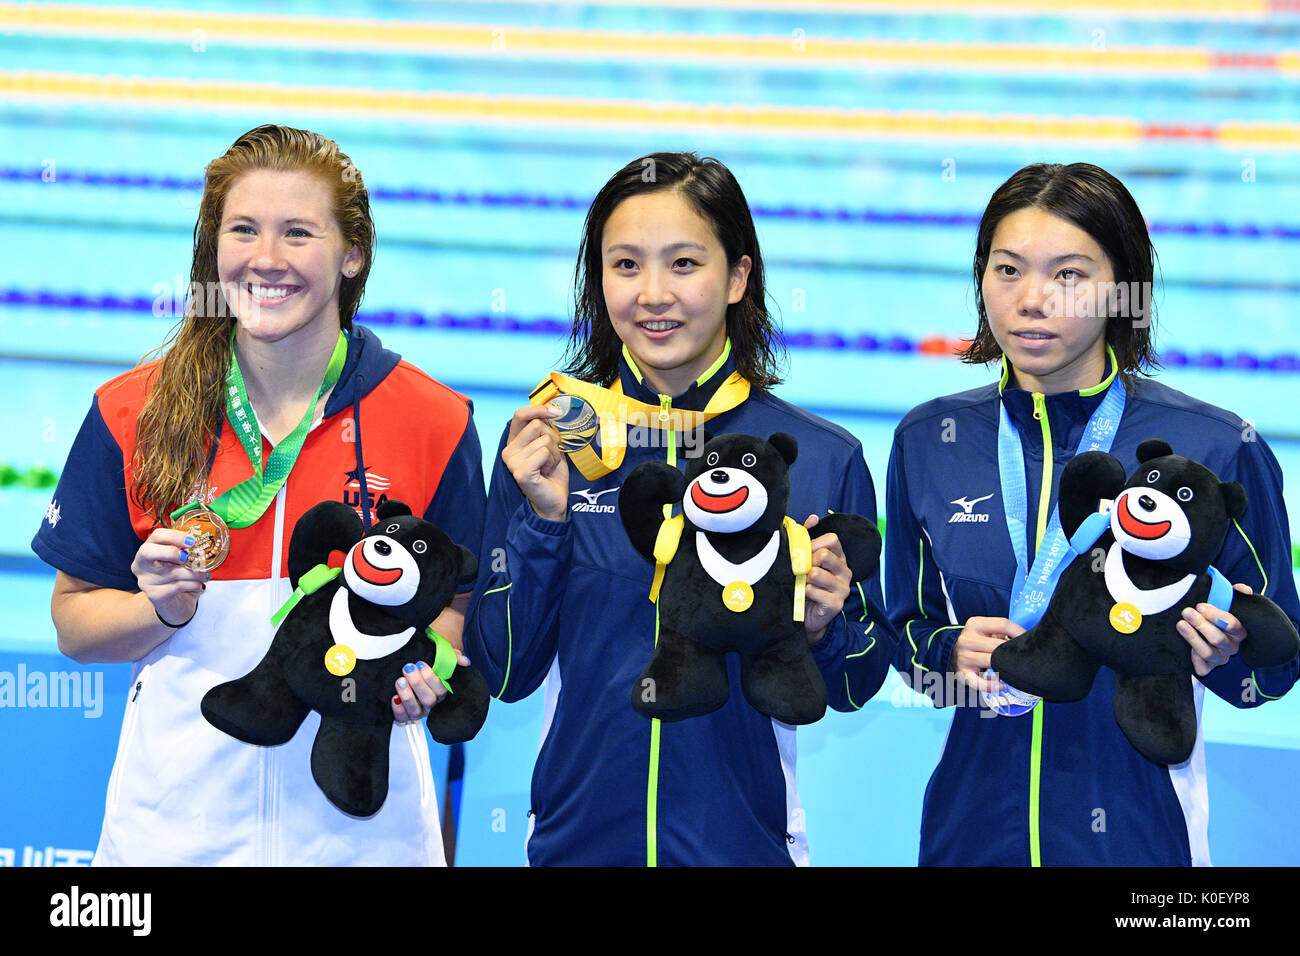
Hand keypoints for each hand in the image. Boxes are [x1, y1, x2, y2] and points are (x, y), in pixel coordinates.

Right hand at [130, 527, 210, 626]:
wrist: (175, 605)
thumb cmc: (178, 577)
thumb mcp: (180, 561)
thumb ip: (185, 551)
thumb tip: (202, 543)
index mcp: (148, 550)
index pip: (156, 536)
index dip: (174, 536)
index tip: (193, 541)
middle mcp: (141, 565)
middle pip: (148, 552)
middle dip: (171, 552)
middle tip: (189, 557)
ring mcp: (145, 581)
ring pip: (171, 572)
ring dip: (194, 573)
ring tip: (205, 575)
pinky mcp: (154, 595)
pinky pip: (177, 586)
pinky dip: (193, 584)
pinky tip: (199, 586)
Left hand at [391, 653, 469, 723]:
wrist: (409, 670)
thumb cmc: (426, 666)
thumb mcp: (440, 658)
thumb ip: (453, 658)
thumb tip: (464, 661)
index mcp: (441, 691)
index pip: (441, 689)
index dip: (431, 678)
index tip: (421, 664)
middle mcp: (431, 703)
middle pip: (429, 700)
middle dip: (417, 684)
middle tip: (408, 668)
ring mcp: (418, 711)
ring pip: (416, 711)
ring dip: (407, 695)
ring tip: (400, 681)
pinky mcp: (404, 716)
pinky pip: (402, 718)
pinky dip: (398, 709)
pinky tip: (394, 697)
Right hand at [501, 404, 569, 521]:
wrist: (553, 500)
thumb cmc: (551, 473)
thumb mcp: (549, 446)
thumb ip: (545, 430)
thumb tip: (553, 411)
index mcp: (513, 442)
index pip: (520, 415)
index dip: (538, 409)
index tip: (556, 412)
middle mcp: (509, 451)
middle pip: (537, 425)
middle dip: (553, 438)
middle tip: (551, 456)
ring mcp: (513, 462)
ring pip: (545, 440)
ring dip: (555, 453)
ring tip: (549, 466)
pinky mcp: (521, 472)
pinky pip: (544, 452)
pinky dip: (553, 461)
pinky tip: (547, 472)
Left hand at [802, 514, 851, 644]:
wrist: (806, 616)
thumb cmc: (805, 585)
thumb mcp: (806, 561)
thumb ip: (808, 539)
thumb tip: (813, 518)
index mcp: (839, 558)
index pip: (832, 540)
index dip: (813, 544)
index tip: (803, 553)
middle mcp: (845, 572)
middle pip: (824, 555)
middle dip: (806, 562)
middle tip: (800, 572)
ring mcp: (843, 588)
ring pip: (815, 573)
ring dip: (802, 579)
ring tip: (801, 585)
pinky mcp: (836, 604)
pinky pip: (813, 591)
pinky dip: (804, 593)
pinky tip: (805, 598)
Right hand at [952, 616, 1024, 693]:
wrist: (954, 653)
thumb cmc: (978, 641)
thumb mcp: (986, 629)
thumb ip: (1003, 631)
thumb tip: (1027, 637)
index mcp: (974, 624)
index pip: (1002, 624)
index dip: (1019, 632)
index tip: (1029, 639)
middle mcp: (966, 639)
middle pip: (997, 645)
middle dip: (1012, 652)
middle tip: (1024, 657)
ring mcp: (963, 657)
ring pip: (990, 662)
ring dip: (1004, 667)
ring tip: (1013, 669)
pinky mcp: (962, 673)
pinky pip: (978, 682)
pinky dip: (992, 686)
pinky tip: (1002, 685)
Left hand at [1178, 582, 1251, 676]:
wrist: (1210, 635)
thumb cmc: (1218, 618)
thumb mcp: (1229, 605)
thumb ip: (1236, 595)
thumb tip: (1243, 589)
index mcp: (1239, 632)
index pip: (1233, 625)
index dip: (1216, 616)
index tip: (1200, 606)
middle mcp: (1232, 647)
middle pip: (1218, 638)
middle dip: (1201, 624)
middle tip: (1186, 612)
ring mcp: (1221, 658)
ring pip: (1208, 652)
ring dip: (1193, 638)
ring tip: (1180, 624)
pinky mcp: (1209, 668)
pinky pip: (1202, 668)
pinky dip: (1194, 660)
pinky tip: (1185, 649)